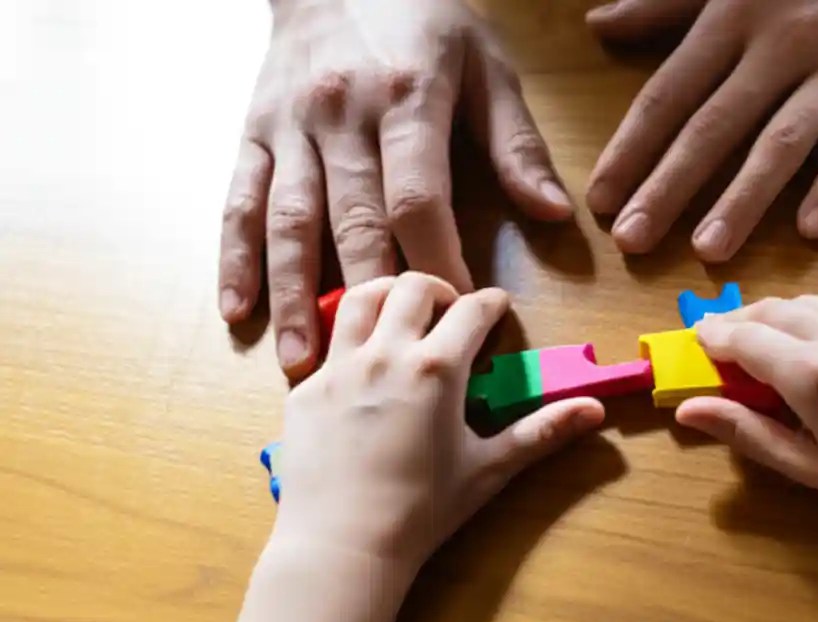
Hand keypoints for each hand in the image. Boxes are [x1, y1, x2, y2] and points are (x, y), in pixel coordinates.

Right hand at [220, 0, 573, 378]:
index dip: (436, 260)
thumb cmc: (425, 20)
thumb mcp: (487, 67)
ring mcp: (289, 126)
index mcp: (407, 98)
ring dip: (293, 294)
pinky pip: (238, 201)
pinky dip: (235, 257)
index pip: (417, 197)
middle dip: (367, 295)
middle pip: (351, 219)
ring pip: (289, 220)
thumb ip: (516, 144)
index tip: (454, 316)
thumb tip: (556, 214)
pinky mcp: (253, 133)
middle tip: (377, 365)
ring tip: (302, 360)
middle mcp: (341, 115)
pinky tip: (239, 309)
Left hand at [271, 273, 603, 568]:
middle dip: (440, 289)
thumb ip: (542, 431)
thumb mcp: (489, 468)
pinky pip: (328, 344)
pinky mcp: (305, 389)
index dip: (492, 303)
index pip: (473, 308)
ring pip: (361, 298)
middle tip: (450, 313)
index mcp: (438, 367)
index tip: (498, 308)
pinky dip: (352, 340)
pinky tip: (362, 370)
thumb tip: (596, 410)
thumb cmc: (423, 510)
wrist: (342, 545)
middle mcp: (386, 353)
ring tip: (402, 317)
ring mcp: (338, 367)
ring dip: (387, 295)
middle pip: (413, 286)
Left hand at [585, 0, 817, 260]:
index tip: (600, 200)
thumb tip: (598, 25)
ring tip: (708, 251)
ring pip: (782, 142)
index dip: (632, 148)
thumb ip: (665, 3)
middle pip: (715, 125)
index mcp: (733, 17)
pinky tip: (811, 229)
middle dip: (669, 187)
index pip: (669, 93)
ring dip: (743, 199)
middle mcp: (781, 44)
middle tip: (632, 241)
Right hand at [677, 297, 817, 528]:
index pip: (741, 338)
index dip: (710, 339)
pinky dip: (807, 315)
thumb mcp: (816, 469)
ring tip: (761, 350)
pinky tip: (809, 344)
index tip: (692, 347)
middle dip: (735, 324)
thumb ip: (749, 434)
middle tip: (718, 350)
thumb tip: (689, 409)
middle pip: (766, 311)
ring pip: (800, 303)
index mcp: (811, 374)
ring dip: (770, 318)